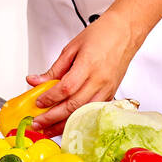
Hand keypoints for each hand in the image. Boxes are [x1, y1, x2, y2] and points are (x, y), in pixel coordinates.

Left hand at [26, 11, 141, 131]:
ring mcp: (107, 89)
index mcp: (89, 65)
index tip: (38, 102)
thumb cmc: (101, 34)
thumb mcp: (72, 47)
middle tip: (38, 123)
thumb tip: (36, 81)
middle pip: (74, 105)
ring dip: (65, 124)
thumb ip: (54, 69)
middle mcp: (100, 80)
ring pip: (84, 112)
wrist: (125, 32)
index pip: (66, 88)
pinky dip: (79, 119)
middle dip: (53, 117)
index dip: (50, 98)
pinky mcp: (111, 94)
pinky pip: (93, 111)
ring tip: (49, 129)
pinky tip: (67, 124)